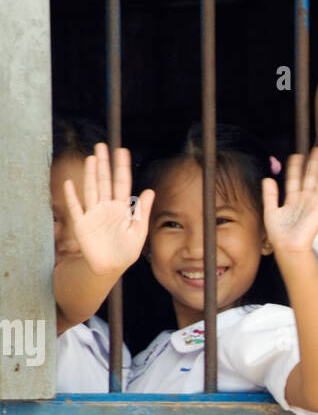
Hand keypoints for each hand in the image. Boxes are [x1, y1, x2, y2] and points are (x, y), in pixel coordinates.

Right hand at [63, 143, 153, 277]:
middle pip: (105, 181)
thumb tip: (150, 191)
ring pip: (91, 189)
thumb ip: (143, 212)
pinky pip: (76, 208)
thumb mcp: (139, 232)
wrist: (110, 268)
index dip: (122, 167)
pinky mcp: (82, 224)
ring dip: (91, 174)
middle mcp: (106, 207)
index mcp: (121, 209)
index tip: (122, 151)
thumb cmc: (125, 252)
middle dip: (104, 164)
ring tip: (92, 158)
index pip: (122, 183)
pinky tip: (70, 184)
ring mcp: (93, 214)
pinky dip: (72, 196)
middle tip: (102, 146)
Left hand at [262, 148, 317, 252]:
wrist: (289, 247)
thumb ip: (269, 195)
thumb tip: (267, 178)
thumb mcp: (270, 211)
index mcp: (292, 201)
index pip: (294, 180)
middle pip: (310, 177)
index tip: (296, 156)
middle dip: (314, 163)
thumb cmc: (279, 235)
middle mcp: (305, 200)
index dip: (295, 168)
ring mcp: (315, 202)